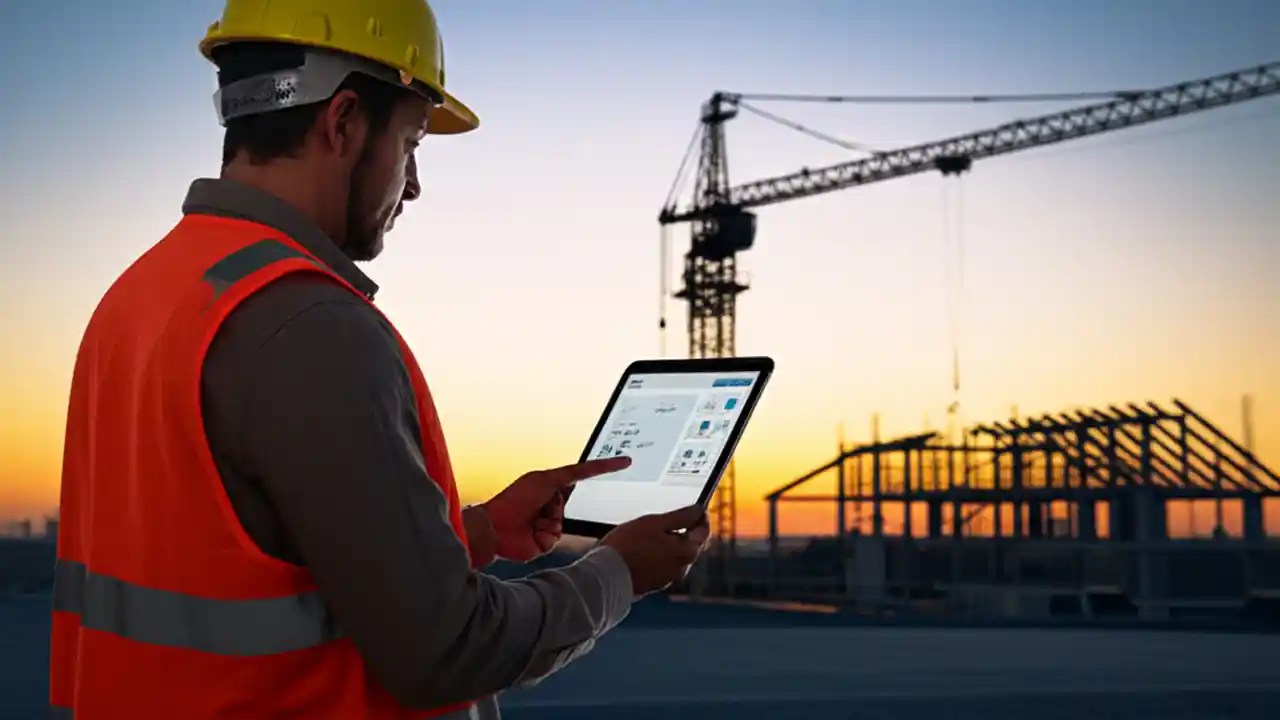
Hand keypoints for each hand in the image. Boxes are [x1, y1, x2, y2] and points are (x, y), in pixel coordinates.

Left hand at [483, 456, 630, 561]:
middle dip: (556, 506)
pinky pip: (555, 537)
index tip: (626, 462)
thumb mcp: (546, 481)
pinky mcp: (544, 542)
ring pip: (563, 522)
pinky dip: (544, 534)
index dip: (603, 468)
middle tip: (536, 506)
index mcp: (550, 485)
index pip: (582, 475)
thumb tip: (587, 470)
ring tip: (529, 520)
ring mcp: (547, 523)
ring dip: (548, 521)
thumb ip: (571, 474)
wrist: (496, 529)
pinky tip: (529, 532)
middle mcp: (550, 503)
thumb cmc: (514, 500)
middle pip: (572, 503)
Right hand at [600, 505, 710, 594]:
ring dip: (667, 544)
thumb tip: (697, 511)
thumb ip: (680, 516)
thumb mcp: (655, 522)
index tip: (696, 508)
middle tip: (668, 519)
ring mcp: (667, 579)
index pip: (703, 531)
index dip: (700, 516)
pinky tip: (640, 549)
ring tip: (647, 534)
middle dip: (682, 531)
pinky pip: (661, 566)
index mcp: (687, 553)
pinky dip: (656, 556)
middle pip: (689, 545)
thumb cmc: (628, 546)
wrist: (606, 575)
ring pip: (674, 556)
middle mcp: (681, 569)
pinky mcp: (653, 584)